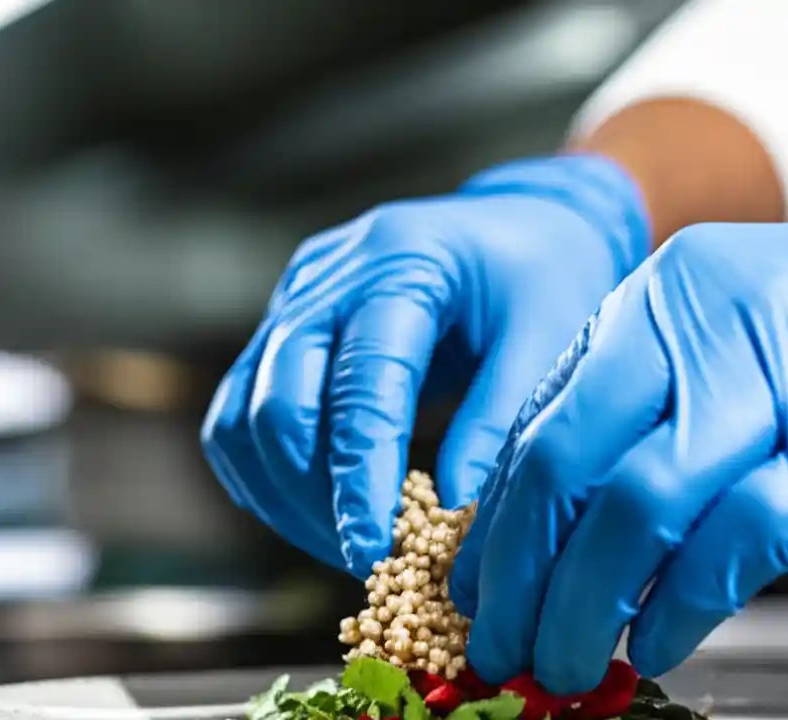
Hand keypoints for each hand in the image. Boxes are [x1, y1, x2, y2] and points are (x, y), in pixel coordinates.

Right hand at [201, 155, 648, 574]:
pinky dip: (267, 478)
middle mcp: (327, 277)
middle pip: (278, 401)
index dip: (362, 473)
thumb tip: (449, 513)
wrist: (515, 228)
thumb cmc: (542, 278)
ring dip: (284, 496)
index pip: (362, 380)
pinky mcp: (280, 332)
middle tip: (371, 559)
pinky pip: (238, 418)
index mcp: (401, 262)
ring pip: (241, 418)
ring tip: (349, 546)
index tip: (377, 549)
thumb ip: (499, 420)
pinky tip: (321, 516)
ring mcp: (292, 302)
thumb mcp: (548, 336)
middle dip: (315, 496)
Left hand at [450, 186, 787, 692]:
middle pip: (563, 462)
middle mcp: (705, 322)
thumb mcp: (764, 336)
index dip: (502, 512)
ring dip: (582, 605)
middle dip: (516, 569)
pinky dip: (677, 609)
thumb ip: (671, 404)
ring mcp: (774, 382)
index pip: (548, 411)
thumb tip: (586, 506)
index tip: (478, 578)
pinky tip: (657, 646)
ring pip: (629, 510)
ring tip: (563, 663)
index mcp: (674, 293)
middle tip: (498, 640)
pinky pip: (727, 546)